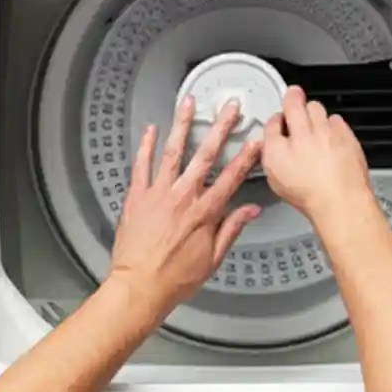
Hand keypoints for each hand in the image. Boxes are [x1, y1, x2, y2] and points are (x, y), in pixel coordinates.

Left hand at [108, 96, 262, 320]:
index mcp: (204, 213)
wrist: (139, 287)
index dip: (245, 157)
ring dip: (182, 125)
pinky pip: (141, 165)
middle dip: (220, 128)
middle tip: (229, 108)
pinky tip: (151, 130)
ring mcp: (157, 194)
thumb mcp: (212, 258)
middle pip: (205, 155)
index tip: (254, 140)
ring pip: (173, 152)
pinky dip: (146, 146)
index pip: (231, 177)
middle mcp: (182, 198)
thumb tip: (250, 211)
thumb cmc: (174, 278)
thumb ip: (231, 229)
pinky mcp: (137, 197)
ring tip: (188, 104)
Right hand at [261, 86, 376, 226]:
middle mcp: (301, 136)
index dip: (276, 119)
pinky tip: (330, 137)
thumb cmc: (312, 196)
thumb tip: (274, 141)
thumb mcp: (277, 180)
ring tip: (313, 124)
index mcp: (278, 148)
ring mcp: (325, 132)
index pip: (273, 121)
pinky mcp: (346, 135)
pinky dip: (332, 125)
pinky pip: (336, 120)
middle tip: (293, 99)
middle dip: (292, 98)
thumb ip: (273, 153)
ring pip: (316, 107)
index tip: (279, 121)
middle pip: (294, 102)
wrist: (342, 202)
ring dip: (313, 112)